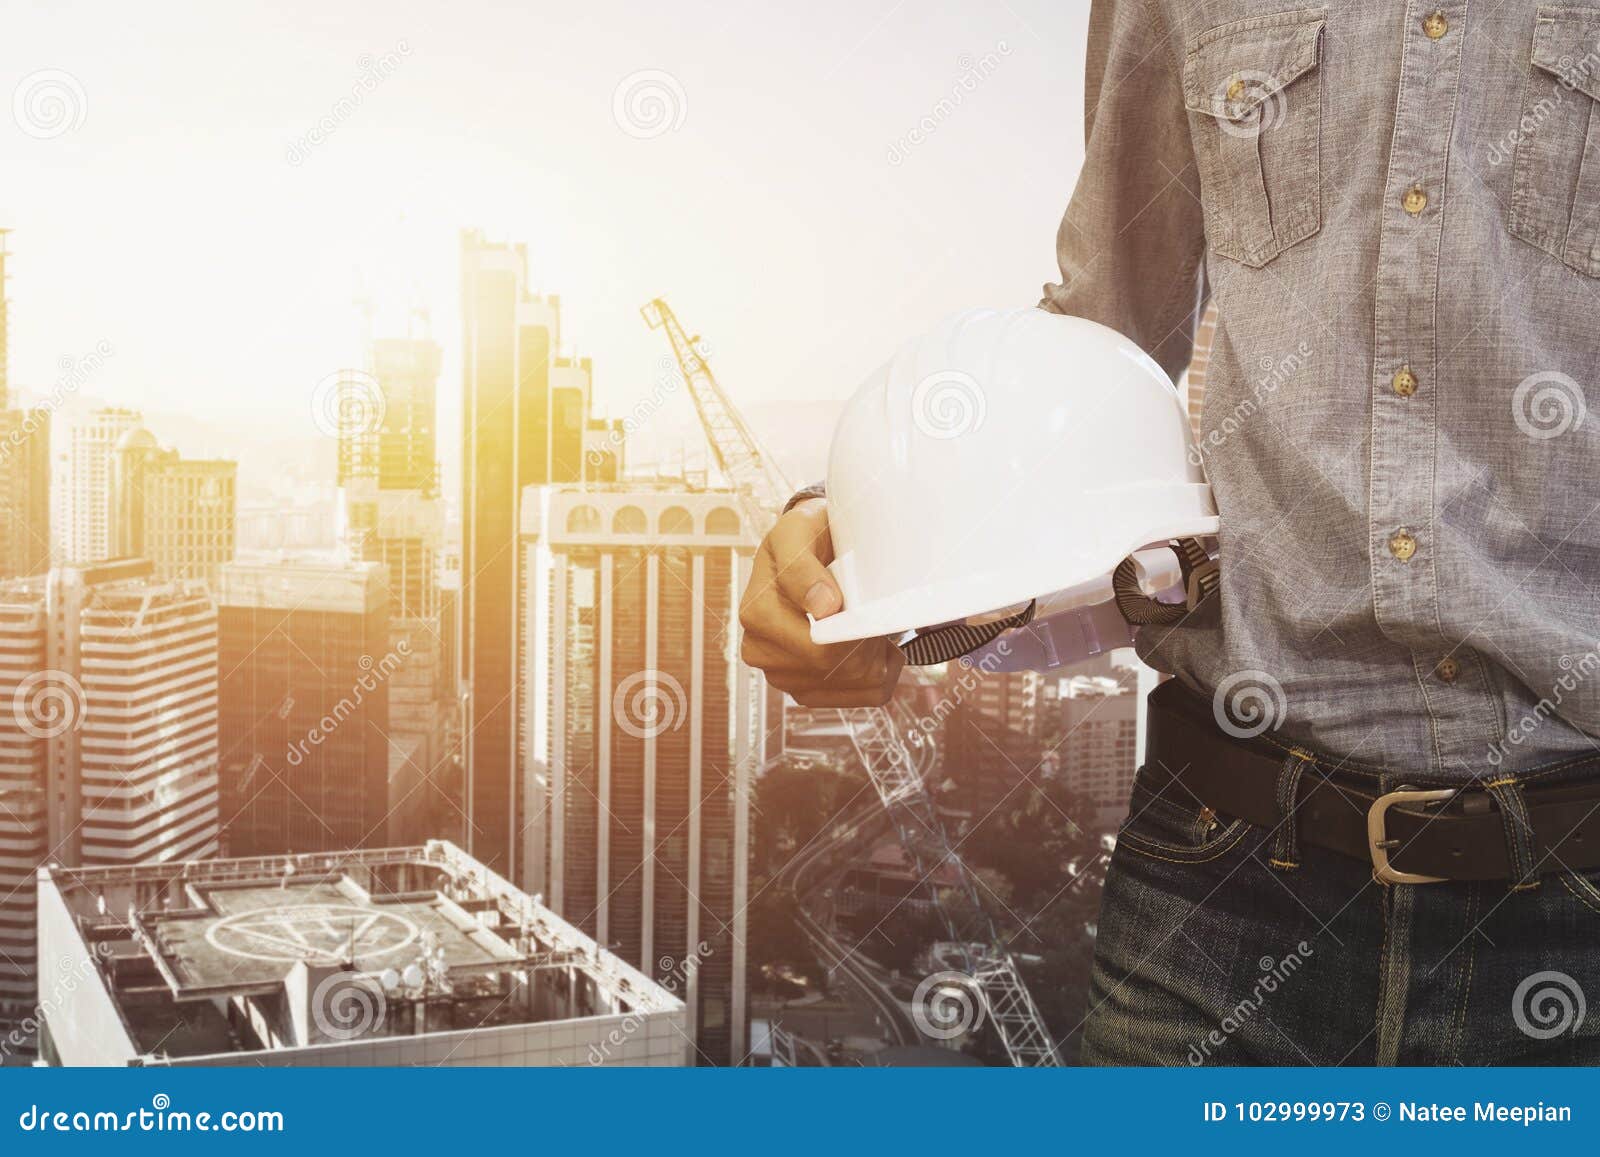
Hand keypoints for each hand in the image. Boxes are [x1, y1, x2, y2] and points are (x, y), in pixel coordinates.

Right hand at [738, 496, 904, 706]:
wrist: (809, 550)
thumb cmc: (805, 537)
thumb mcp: (797, 531)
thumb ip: (801, 565)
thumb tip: (823, 606)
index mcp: (757, 614)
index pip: (820, 646)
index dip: (856, 627)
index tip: (865, 599)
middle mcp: (761, 651)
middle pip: (837, 668)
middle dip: (867, 640)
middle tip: (875, 607)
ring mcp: (782, 676)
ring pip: (853, 685)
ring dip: (876, 655)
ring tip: (870, 620)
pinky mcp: (805, 690)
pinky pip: (861, 697)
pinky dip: (880, 673)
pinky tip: (874, 645)